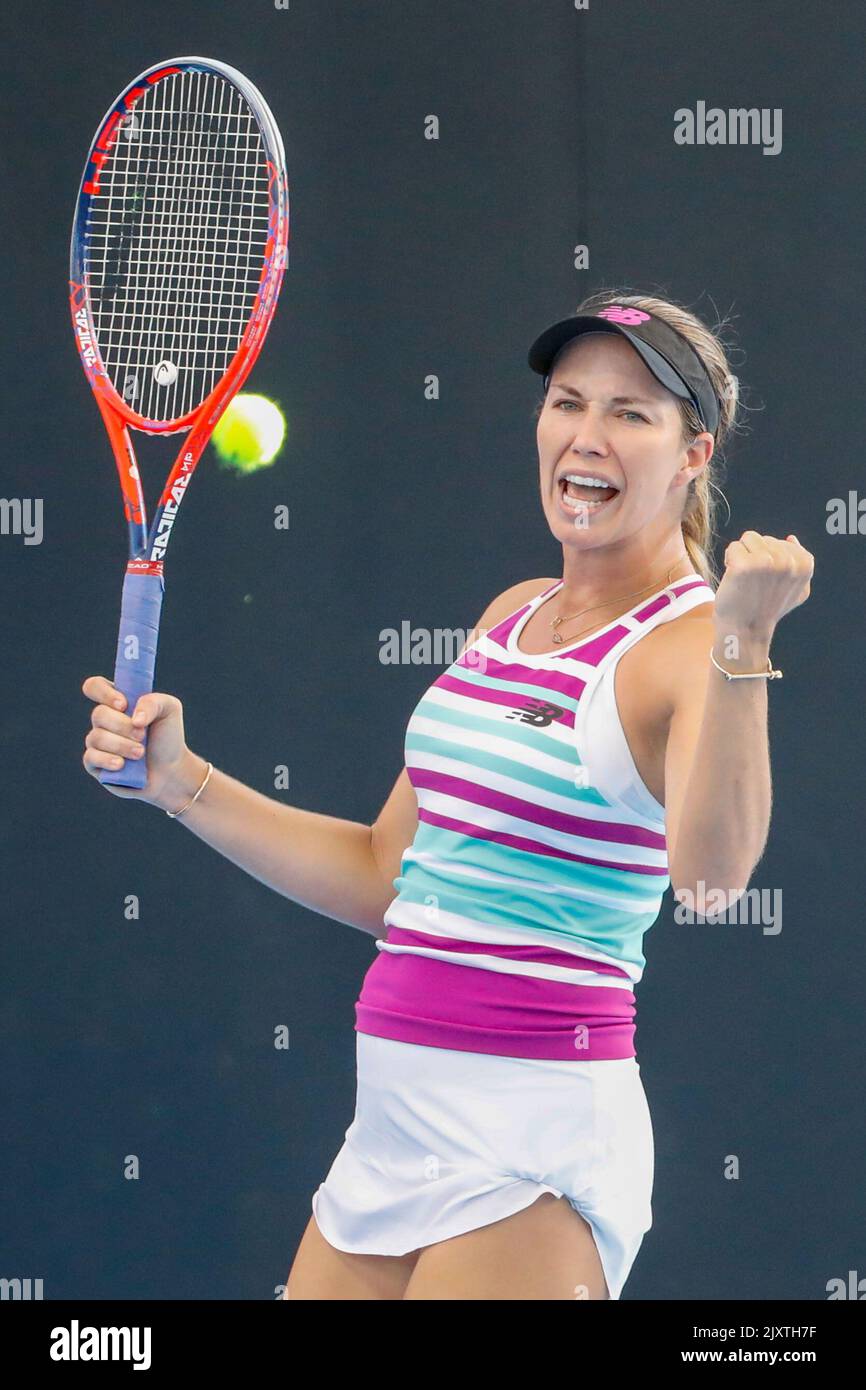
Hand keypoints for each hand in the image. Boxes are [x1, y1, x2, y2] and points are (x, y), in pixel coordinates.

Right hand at [81, 676, 204, 810]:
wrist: (171, 771)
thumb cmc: (168, 737)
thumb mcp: (169, 709)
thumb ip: (152, 702)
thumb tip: (134, 718)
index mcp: (117, 702)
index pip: (95, 687)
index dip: (104, 693)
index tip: (123, 705)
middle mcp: (104, 721)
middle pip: (98, 714)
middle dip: (123, 726)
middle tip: (143, 735)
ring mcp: (98, 742)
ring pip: (96, 737)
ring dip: (122, 745)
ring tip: (140, 753)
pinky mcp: (95, 764)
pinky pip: (90, 757)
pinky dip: (107, 760)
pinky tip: (121, 764)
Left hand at [713, 532, 813, 638]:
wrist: (744, 630)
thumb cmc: (767, 610)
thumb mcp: (796, 591)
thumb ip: (800, 566)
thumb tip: (791, 538)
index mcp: (804, 565)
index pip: (782, 542)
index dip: (771, 560)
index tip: (768, 581)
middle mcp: (788, 562)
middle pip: (764, 539)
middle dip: (755, 556)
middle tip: (754, 583)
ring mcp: (767, 562)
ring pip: (748, 538)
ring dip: (742, 555)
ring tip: (744, 578)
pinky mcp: (745, 565)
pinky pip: (733, 547)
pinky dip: (729, 560)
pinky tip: (734, 578)